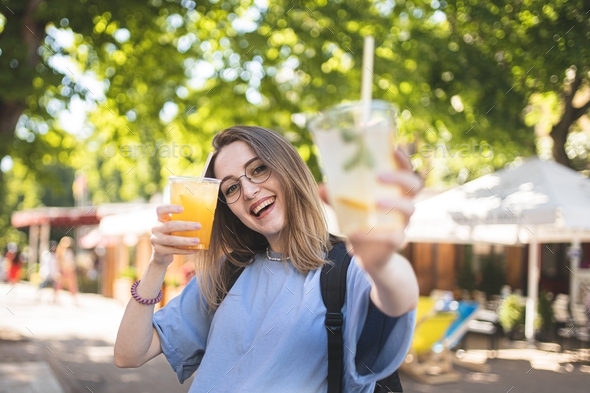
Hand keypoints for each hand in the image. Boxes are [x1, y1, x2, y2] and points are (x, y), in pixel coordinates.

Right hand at [150, 204, 201, 265]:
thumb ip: (183, 222)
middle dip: (185, 226)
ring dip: (186, 240)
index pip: (160, 210)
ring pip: (171, 240)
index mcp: (160, 219)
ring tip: (197, 241)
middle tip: (199, 226)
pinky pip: (174, 250)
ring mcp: (156, 240)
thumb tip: (206, 218)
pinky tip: (195, 250)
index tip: (182, 209)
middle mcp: (156, 228)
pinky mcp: (159, 251)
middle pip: (170, 226)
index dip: (170, 208)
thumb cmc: (172, 236)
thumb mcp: (174, 227)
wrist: (161, 254)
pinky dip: (186, 250)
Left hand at [347, 150, 421, 273]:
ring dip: (393, 203)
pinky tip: (354, 232)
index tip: (392, 150)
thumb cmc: (361, 224)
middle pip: (414, 185)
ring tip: (373, 203)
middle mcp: (403, 205)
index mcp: (395, 191)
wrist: (367, 256)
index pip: (406, 170)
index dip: (403, 160)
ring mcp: (402, 223)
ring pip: (409, 210)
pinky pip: (392, 236)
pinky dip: (373, 234)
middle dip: (399, 177)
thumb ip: (336, 197)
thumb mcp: (346, 208)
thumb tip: (321, 187)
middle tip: (378, 175)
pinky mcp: (396, 242)